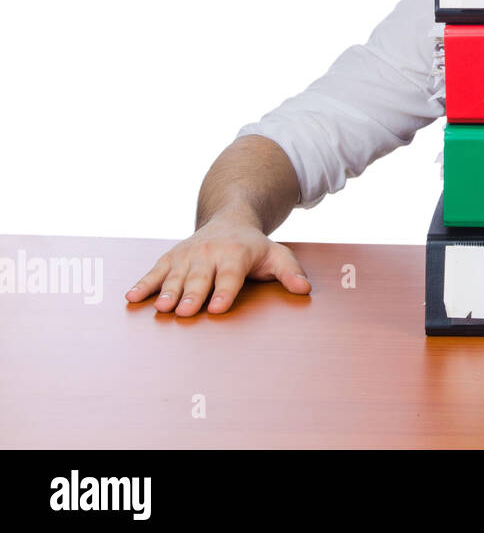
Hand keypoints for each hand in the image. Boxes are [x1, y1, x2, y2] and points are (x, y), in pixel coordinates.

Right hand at [124, 210, 311, 315]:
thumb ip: (290, 272)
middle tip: (184, 312)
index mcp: (236, 255)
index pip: (230, 276)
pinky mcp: (171, 258)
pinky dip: (143, 284)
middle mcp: (210, 253)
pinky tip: (131, 298)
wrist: (229, 220)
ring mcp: (188, 255)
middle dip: (193, 295)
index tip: (216, 309)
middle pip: (200, 278)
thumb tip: (304, 289)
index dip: (224, 292)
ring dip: (167, 292)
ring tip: (161, 308)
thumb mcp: (277, 256)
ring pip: (176, 276)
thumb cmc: (254, 248)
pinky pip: (155, 271)